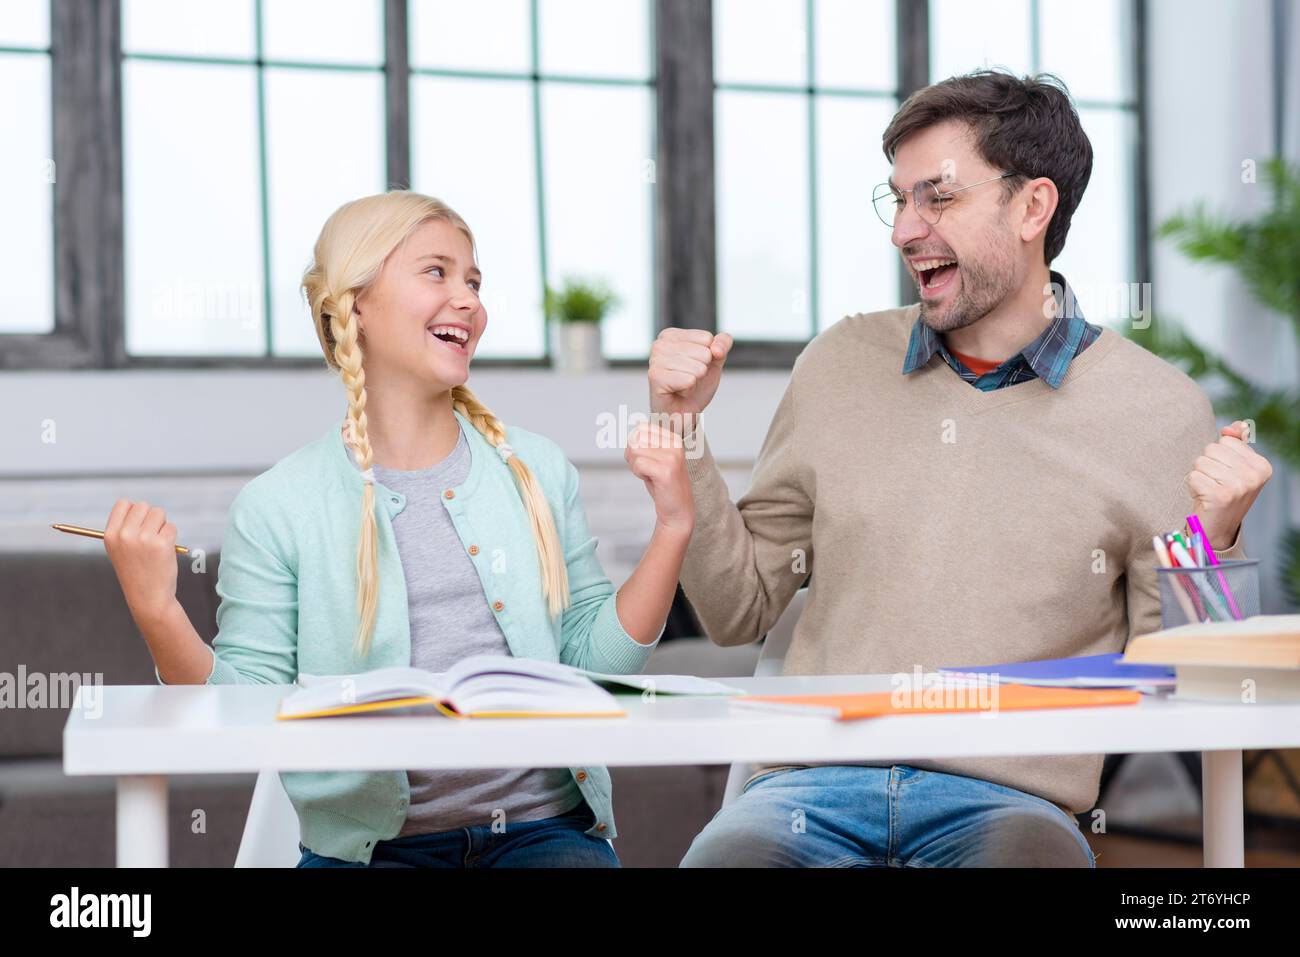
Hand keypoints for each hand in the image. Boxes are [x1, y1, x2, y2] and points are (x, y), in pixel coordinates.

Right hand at [103, 498, 180, 623]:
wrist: (147, 597)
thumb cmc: (136, 572)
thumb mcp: (119, 550)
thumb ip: (124, 528)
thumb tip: (136, 506)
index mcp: (110, 535)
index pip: (123, 503)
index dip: (134, 511)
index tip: (138, 524)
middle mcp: (125, 535)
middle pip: (143, 505)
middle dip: (150, 517)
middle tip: (150, 537)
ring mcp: (143, 538)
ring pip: (159, 513)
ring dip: (161, 526)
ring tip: (156, 545)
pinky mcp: (162, 543)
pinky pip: (171, 527)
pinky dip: (171, 536)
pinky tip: (164, 552)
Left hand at [624, 420, 693, 535]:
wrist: (677, 510)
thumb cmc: (663, 485)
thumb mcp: (655, 459)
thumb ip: (645, 444)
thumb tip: (631, 435)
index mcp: (673, 439)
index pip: (641, 427)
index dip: (635, 444)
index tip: (646, 458)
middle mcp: (675, 445)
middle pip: (636, 438)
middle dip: (633, 455)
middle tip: (646, 469)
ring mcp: (672, 457)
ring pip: (635, 451)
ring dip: (636, 466)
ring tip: (650, 475)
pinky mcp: (666, 471)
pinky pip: (638, 464)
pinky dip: (638, 473)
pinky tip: (651, 480)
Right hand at [648, 328, 732, 425]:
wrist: (681, 413)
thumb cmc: (694, 386)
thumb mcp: (714, 361)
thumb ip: (722, 344)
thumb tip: (716, 348)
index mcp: (671, 335)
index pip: (707, 338)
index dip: (708, 357)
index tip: (692, 367)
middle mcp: (660, 344)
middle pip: (704, 352)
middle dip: (701, 371)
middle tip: (687, 379)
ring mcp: (655, 360)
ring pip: (698, 368)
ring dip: (695, 382)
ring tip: (682, 386)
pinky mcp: (656, 377)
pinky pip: (689, 380)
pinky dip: (689, 390)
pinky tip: (677, 392)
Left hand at [1187, 420, 1272, 550]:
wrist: (1217, 528)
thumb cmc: (1223, 494)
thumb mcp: (1234, 468)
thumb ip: (1235, 444)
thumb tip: (1235, 426)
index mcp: (1261, 466)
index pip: (1226, 441)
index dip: (1218, 457)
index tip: (1225, 475)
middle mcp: (1253, 476)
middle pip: (1211, 449)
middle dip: (1207, 465)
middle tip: (1214, 484)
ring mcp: (1238, 486)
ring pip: (1200, 462)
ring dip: (1199, 476)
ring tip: (1208, 491)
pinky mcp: (1219, 495)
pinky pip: (1193, 476)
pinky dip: (1193, 486)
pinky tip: (1203, 498)